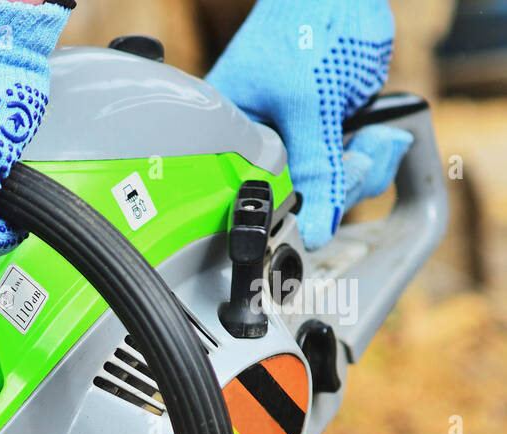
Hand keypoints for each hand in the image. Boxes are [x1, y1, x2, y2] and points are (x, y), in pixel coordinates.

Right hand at [206, 0, 411, 249]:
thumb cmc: (309, 23)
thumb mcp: (311, 102)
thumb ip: (315, 168)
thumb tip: (313, 231)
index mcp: (229, 133)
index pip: (251, 198)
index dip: (286, 215)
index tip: (314, 225)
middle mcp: (258, 142)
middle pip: (295, 199)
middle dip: (341, 185)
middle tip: (361, 156)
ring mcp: (295, 138)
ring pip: (327, 187)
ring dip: (366, 169)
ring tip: (381, 139)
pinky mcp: (325, 132)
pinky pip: (347, 167)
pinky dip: (373, 156)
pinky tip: (384, 136)